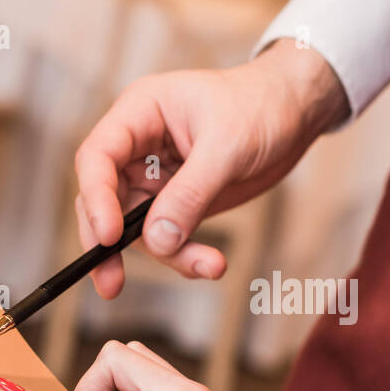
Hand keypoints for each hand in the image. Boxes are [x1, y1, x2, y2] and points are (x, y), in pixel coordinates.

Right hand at [74, 40, 348, 298]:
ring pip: (138, 227)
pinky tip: (212, 265)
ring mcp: (157, 177)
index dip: (95, 198)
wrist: (294, 113)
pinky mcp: (180, 201)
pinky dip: (185, 255)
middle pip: (105, 199)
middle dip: (108, 243)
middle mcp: (139, 146)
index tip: (108, 236)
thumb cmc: (260, 107)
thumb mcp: (227, 146)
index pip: (97, 157)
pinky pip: (168, 236)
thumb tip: (156, 241)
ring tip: (209, 267)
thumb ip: (190, 193)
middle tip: (111, 284)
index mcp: (139, 113)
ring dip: (167, 255)